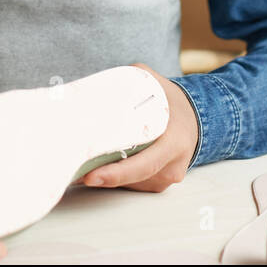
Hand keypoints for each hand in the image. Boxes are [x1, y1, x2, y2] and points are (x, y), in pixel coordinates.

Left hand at [75, 63, 198, 192]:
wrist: (195, 117)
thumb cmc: (170, 100)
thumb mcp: (153, 84)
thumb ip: (128, 81)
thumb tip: (96, 86)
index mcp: (174, 142)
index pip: (143, 164)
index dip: (116, 173)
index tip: (90, 176)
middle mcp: (173, 165)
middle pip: (131, 178)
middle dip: (101, 177)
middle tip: (72, 173)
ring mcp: (167, 178)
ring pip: (130, 183)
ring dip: (106, 177)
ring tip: (79, 167)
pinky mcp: (158, 184)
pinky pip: (133, 184)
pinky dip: (116, 176)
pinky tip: (100, 166)